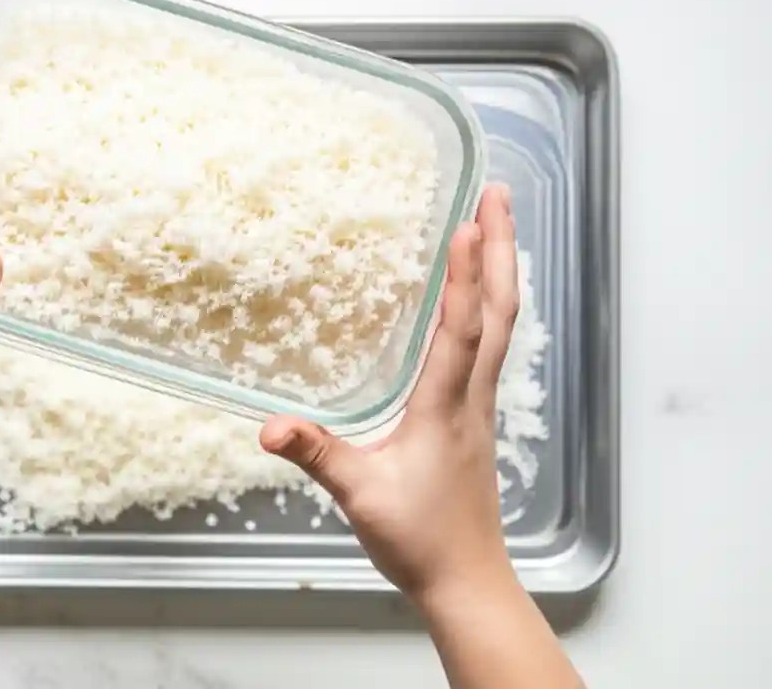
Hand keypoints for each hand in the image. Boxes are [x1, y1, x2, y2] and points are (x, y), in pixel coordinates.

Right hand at [260, 184, 517, 599]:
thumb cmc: (419, 539)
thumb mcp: (358, 495)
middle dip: (502, 248)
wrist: (466, 579)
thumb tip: (268, 427)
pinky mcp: (475, 416)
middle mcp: (471, 397)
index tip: (470, 221)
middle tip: (499, 193)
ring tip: (497, 224)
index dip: (467, 275)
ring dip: (504, 269)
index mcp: (445, 407)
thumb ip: (316, 454)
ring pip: (503, 325)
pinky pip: (492, 345)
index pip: (462, 329)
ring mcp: (479, 406)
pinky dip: (493, 305)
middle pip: (501, 311)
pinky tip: (480, 296)